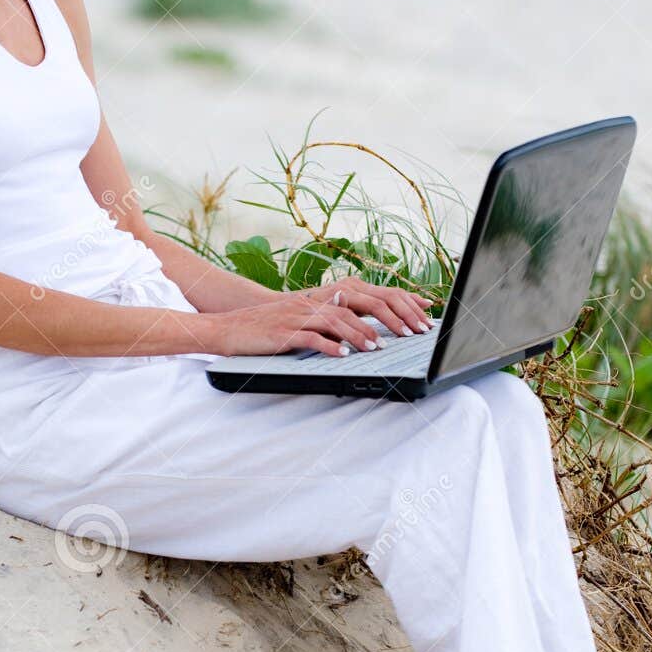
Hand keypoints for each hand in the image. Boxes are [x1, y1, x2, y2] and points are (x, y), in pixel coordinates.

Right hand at [211, 276, 434, 358]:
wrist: (229, 329)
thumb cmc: (267, 328)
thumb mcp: (302, 318)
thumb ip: (329, 319)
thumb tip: (360, 326)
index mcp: (321, 298)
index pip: (367, 295)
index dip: (396, 301)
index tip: (422, 311)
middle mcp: (313, 302)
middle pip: (359, 305)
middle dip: (388, 319)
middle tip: (410, 333)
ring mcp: (298, 315)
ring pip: (337, 321)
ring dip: (360, 335)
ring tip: (377, 349)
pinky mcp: (284, 332)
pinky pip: (311, 338)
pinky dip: (329, 347)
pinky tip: (344, 356)